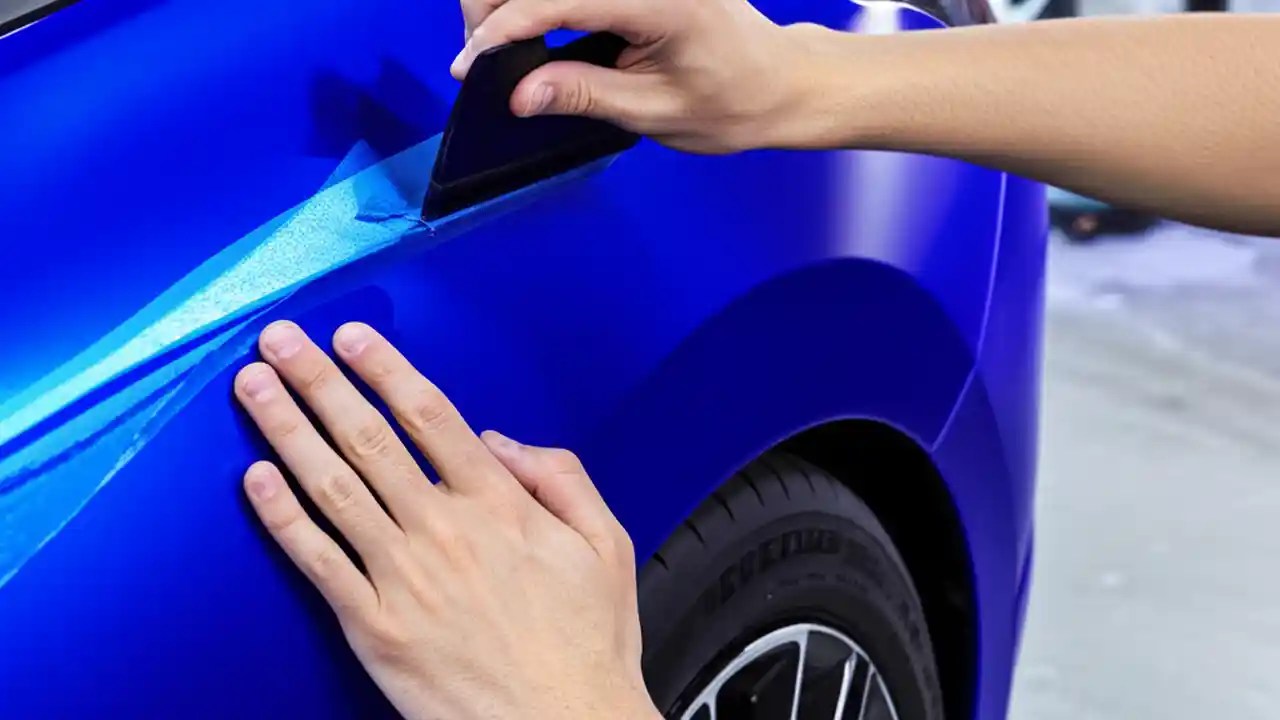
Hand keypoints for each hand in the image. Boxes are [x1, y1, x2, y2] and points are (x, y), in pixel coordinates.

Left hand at [234, 321, 658, 719]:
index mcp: (499, 504)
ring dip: (287, 429)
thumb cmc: (586, 644)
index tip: (352, 336)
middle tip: (281, 341)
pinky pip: (317, 560)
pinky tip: (257, 479)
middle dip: (317, 381)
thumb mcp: (606, 544)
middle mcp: (443, 529)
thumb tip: (499, 440)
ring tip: (256, 387)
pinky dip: (282, 516)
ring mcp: (402, 577)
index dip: (384, 368)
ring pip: (332, 486)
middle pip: (367, 437)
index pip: (429, 416)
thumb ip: (560, 477)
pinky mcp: (373, 625)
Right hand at [452, 0, 829, 152]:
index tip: (469, 64)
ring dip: (514, 1)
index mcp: (663, 0)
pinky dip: (540, 4)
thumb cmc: (735, 101)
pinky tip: (526, 28)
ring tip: (496, 45)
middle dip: (496, 5)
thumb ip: (585, 95)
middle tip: (477, 56)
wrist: (779, 82)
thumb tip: (519, 93)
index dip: (503, 29)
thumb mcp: (656, 111)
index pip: (559, 0)